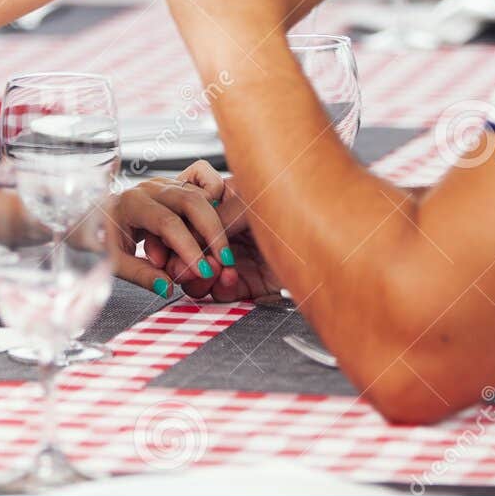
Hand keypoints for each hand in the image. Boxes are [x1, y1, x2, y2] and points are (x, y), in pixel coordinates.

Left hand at [108, 166, 230, 295]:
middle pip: (191, 201)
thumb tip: (167, 288)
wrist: (91, 217)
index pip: (167, 223)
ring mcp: (163, 186)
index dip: (188, 248)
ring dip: (214, 224)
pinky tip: (211, 239)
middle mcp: (150, 189)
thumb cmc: (99, 238)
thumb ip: (141, 275)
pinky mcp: (173, 188)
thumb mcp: (113, 261)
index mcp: (131, 203)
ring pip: (200, 196)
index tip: (202, 271)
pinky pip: (200, 196)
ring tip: (220, 255)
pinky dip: (210, 216)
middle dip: (212, 231)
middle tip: (225, 260)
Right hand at [142, 161, 283, 302]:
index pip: (186, 222)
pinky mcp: (250, 284)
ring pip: (202, 276)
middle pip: (190, 252)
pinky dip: (221, 288)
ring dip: (199, 276)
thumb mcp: (247, 205)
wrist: (329, 237)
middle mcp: (228, 233)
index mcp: (222, 205)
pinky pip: (223, 292)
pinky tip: (229, 279)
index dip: (173, 236)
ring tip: (207, 272)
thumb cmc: (295, 204)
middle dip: (182, 260)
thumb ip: (213, 219)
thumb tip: (182, 236)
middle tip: (178, 265)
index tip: (165, 246)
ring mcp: (238, 259)